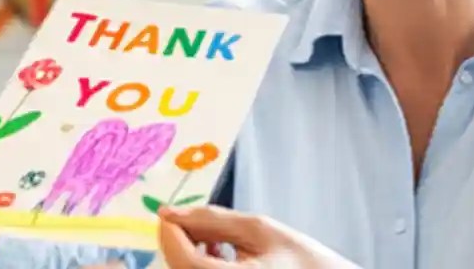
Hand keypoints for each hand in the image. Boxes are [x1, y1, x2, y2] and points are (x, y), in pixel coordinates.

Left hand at [157, 206, 356, 268]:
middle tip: (198, 222)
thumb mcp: (258, 229)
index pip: (180, 255)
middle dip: (181, 240)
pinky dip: (199, 265)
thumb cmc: (303, 261)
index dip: (171, 229)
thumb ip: (211, 219)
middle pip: (178, 266)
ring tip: (217, 240)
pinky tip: (221, 256)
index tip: (170, 210)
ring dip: (189, 254)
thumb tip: (170, 212)